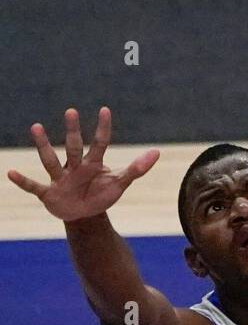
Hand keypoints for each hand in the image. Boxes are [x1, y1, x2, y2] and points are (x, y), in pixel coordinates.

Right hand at [7, 107, 159, 221]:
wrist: (85, 214)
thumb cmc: (102, 194)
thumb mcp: (120, 182)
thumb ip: (137, 168)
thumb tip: (157, 152)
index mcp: (93, 163)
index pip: (100, 143)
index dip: (104, 129)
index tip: (105, 110)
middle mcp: (75, 167)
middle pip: (74, 146)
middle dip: (73, 130)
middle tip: (71, 111)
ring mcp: (60, 179)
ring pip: (51, 160)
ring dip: (44, 145)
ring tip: (36, 126)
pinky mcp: (49, 194)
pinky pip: (34, 186)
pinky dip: (23, 181)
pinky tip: (10, 173)